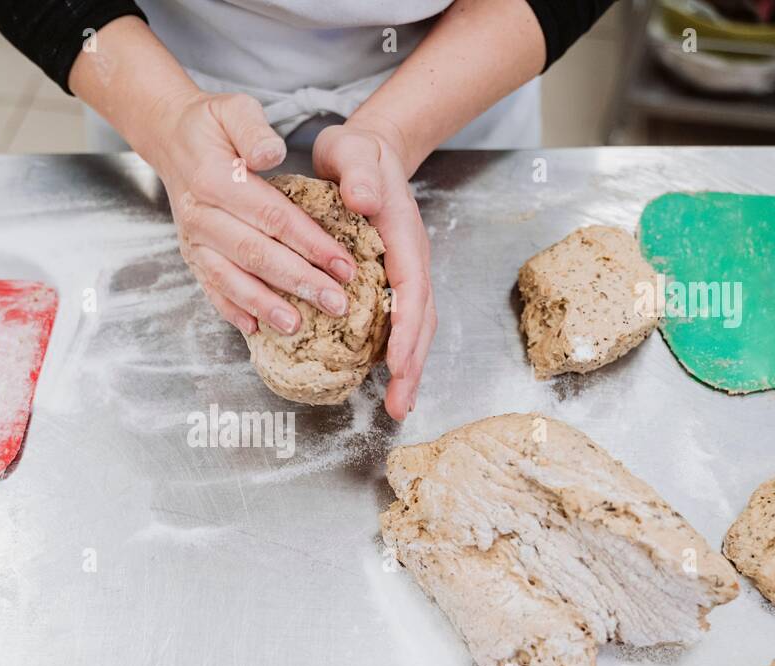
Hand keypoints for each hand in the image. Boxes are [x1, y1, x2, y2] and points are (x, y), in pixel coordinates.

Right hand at [142, 90, 357, 335]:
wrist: (170, 139)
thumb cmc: (212, 124)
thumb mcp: (234, 108)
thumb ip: (253, 129)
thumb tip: (271, 154)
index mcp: (214, 179)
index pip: (271, 216)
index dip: (310, 242)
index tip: (344, 263)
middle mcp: (200, 216)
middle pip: (256, 255)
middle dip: (299, 282)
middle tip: (336, 304)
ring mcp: (193, 241)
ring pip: (231, 279)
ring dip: (266, 306)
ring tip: (298, 327)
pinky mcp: (192, 256)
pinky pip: (210, 289)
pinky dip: (232, 311)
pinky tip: (255, 329)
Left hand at [313, 122, 435, 421]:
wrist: (370, 152)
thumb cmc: (357, 154)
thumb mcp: (353, 150)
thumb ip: (358, 172)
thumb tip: (365, 200)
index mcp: (402, 234)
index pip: (410, 287)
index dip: (405, 328)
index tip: (397, 362)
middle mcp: (410, 259)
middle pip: (421, 318)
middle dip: (413, 364)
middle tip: (401, 406)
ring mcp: (405, 273)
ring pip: (415, 327)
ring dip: (410, 368)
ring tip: (398, 406)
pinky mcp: (393, 282)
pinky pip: (399, 323)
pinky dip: (396, 354)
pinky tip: (384, 381)